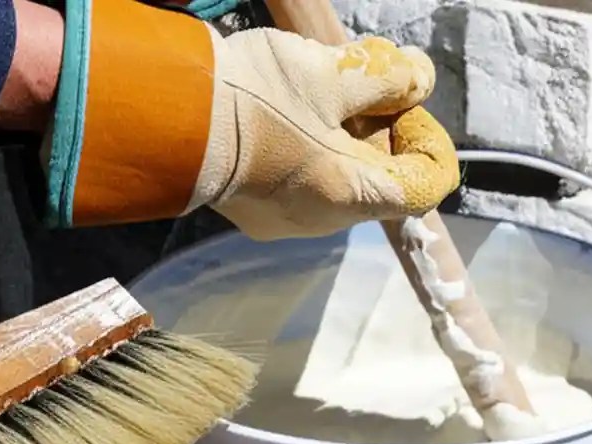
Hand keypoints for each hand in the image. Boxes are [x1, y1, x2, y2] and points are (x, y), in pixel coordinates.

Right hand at [38, 0, 458, 236]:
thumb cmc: (253, 98)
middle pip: (383, 178)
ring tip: (324, 83)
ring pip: (341, 175)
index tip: (405, 99)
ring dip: (346, 130)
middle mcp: (323, 220)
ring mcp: (285, 218)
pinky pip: (303, 177)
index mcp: (353, 196)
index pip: (427, 185)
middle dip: (382, 125)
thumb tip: (420, 76)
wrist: (162, 116)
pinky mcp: (254, 206)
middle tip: (362, 77)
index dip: (429, 141)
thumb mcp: (331, 74)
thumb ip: (386, 77)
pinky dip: (313, 142)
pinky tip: (291, 105)